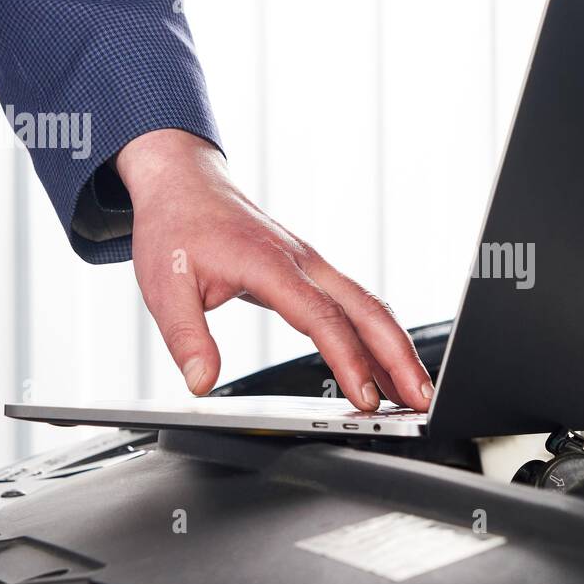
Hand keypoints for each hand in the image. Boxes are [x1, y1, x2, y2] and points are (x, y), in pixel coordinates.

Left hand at [113, 128, 433, 410]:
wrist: (185, 185)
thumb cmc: (177, 228)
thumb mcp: (163, 286)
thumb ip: (186, 337)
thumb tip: (201, 381)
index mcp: (271, 264)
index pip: (322, 317)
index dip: (347, 360)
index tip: (363, 397)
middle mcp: (304, 262)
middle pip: (367, 310)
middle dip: (399, 356)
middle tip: (421, 398)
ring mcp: (314, 265)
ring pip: (370, 307)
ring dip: (397, 349)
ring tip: (416, 391)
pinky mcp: (314, 272)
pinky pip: (356, 305)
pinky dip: (378, 337)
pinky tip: (385, 367)